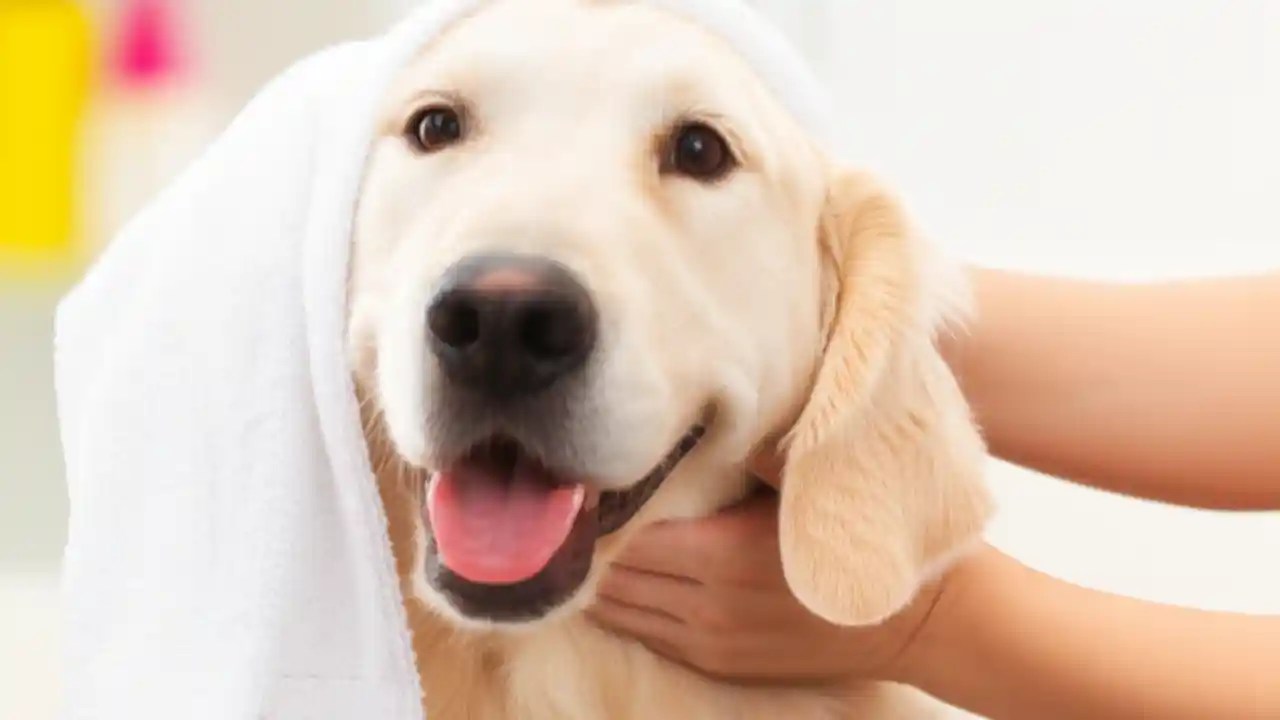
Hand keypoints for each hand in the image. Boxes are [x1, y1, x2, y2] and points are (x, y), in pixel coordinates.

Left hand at [588, 477, 945, 685]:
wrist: (915, 619)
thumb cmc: (855, 534)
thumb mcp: (808, 483)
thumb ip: (757, 447)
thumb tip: (711, 400)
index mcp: (723, 553)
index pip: (629, 533)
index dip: (599, 509)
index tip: (577, 479)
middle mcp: (707, 604)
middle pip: (614, 574)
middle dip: (589, 543)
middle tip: (566, 509)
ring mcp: (710, 641)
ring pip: (621, 610)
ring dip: (596, 579)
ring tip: (577, 542)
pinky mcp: (718, 664)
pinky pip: (646, 635)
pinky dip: (621, 606)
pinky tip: (605, 581)